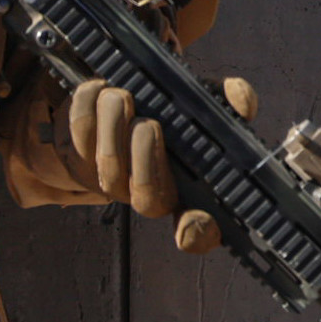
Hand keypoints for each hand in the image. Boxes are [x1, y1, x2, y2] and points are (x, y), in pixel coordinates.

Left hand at [66, 75, 258, 253]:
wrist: (113, 99)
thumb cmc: (168, 108)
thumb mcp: (203, 101)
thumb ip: (226, 101)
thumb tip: (243, 104)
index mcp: (187, 188)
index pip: (199, 228)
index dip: (197, 233)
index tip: (190, 229)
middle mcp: (148, 192)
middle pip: (147, 198)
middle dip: (146, 160)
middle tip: (148, 125)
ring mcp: (110, 177)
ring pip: (109, 167)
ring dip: (113, 126)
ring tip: (120, 95)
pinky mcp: (77, 154)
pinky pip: (79, 135)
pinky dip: (87, 107)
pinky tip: (97, 89)